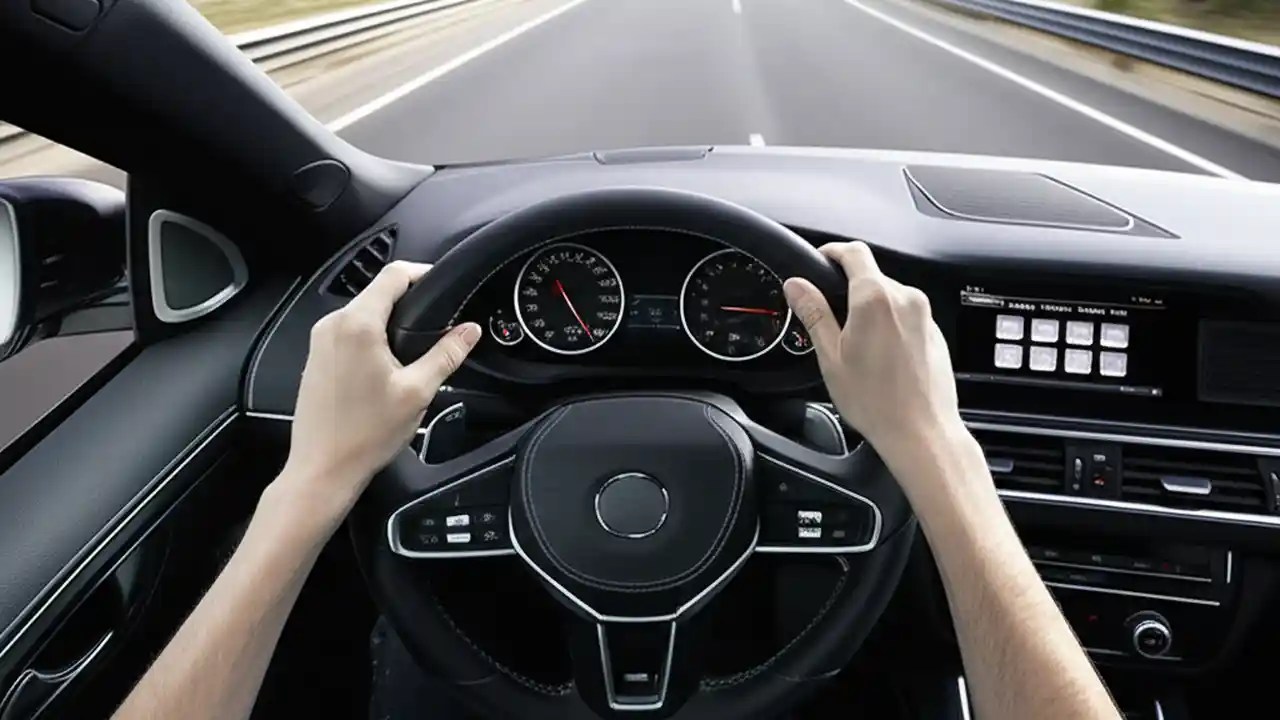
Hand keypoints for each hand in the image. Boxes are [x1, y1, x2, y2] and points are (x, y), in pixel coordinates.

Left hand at [277, 261, 480, 524]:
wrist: (322, 469)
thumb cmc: (365, 435)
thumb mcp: (418, 392)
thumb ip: (446, 354)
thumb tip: (470, 331)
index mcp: (357, 324)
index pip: (393, 274)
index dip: (422, 273)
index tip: (442, 285)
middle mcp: (332, 324)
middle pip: (377, 292)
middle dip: (408, 302)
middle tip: (436, 324)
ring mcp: (320, 340)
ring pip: (362, 312)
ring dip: (389, 322)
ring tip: (413, 350)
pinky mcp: (316, 357)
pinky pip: (347, 332)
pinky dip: (370, 338)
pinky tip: (385, 367)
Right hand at [783, 242, 965, 475]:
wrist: (921, 431)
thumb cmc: (876, 401)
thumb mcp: (831, 356)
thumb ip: (814, 313)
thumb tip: (796, 285)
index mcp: (874, 298)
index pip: (854, 252)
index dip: (833, 252)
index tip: (821, 260)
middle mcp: (905, 298)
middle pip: (871, 275)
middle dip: (849, 288)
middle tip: (831, 317)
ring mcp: (924, 314)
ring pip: (889, 296)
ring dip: (870, 308)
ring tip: (856, 345)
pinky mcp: (934, 331)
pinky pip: (905, 314)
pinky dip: (889, 324)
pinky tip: (879, 356)